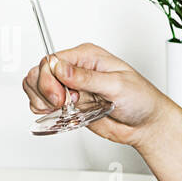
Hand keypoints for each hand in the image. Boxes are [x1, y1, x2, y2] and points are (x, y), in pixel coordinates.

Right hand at [21, 43, 176, 146]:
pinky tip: (58, 114)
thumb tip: (61, 68)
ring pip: (35, 86)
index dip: (49, 79)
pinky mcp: (68, 104)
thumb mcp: (117, 85)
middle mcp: (75, 69)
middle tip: (62, 104)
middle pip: (39, 71)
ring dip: (41, 100)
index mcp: (86, 56)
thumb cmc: (140, 99)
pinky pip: (41, 103)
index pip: (52, 60)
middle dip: (44, 90)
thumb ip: (87, 78)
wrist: (145, 123)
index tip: (61, 98)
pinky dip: (42, 110)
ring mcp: (70, 87)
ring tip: (62, 108)